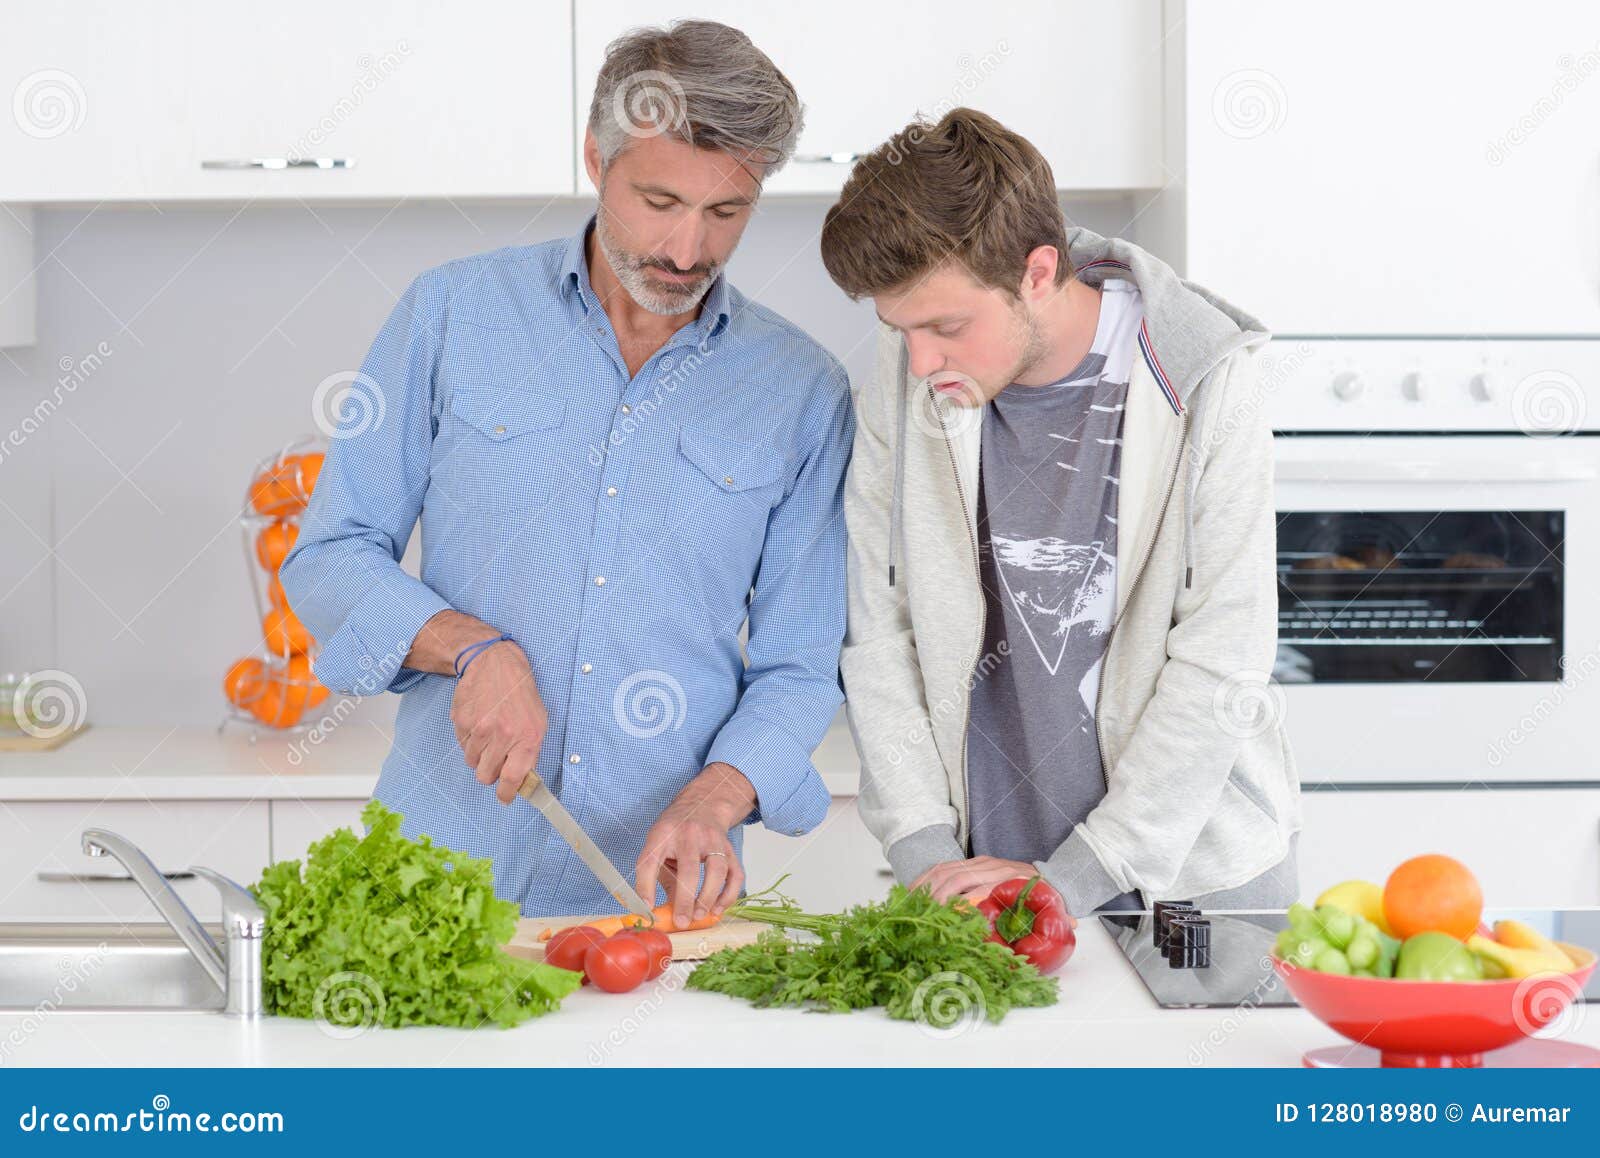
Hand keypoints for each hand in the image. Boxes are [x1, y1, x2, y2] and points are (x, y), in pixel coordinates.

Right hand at [450, 640, 548, 804]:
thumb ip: (530, 752)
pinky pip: (462, 745)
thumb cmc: (520, 692)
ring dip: (479, 755)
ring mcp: (479, 729)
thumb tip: (521, 779)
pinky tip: (479, 722)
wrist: (494, 662)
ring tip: (489, 734)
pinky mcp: (461, 722)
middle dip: (490, 773)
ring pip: (472, 762)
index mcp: (527, 738)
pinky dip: (469, 740)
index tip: (504, 797)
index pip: (512, 779)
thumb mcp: (538, 721)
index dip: (506, 793)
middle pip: (486, 776)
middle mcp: (503, 735)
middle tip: (496, 759)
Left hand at [635, 763, 755, 928]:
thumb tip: (659, 914)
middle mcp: (689, 835)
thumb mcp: (659, 848)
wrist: (703, 804)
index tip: (647, 909)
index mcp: (662, 834)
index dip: (646, 886)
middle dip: (685, 900)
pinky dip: (728, 895)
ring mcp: (713, 840)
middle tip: (682, 921)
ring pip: (717, 871)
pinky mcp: (730, 849)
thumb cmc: (675, 834)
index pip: (650, 861)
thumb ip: (657, 879)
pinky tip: (717, 908)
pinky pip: (735, 874)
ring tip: (699, 916)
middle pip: (690, 869)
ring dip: (708, 898)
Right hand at [912, 857, 1077, 925]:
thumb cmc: (1047, 896)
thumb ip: (1050, 920)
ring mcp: (979, 862)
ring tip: (910, 907)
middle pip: (955, 878)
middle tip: (922, 920)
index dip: (961, 906)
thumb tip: (1056, 932)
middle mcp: (991, 867)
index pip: (979, 889)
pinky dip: (926, 879)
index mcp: (1009, 878)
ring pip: (945, 870)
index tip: (947, 923)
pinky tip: (913, 892)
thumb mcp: (1049, 909)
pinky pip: (942, 867)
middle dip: (936, 899)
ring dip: (926, 888)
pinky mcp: (971, 862)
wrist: (1052, 876)